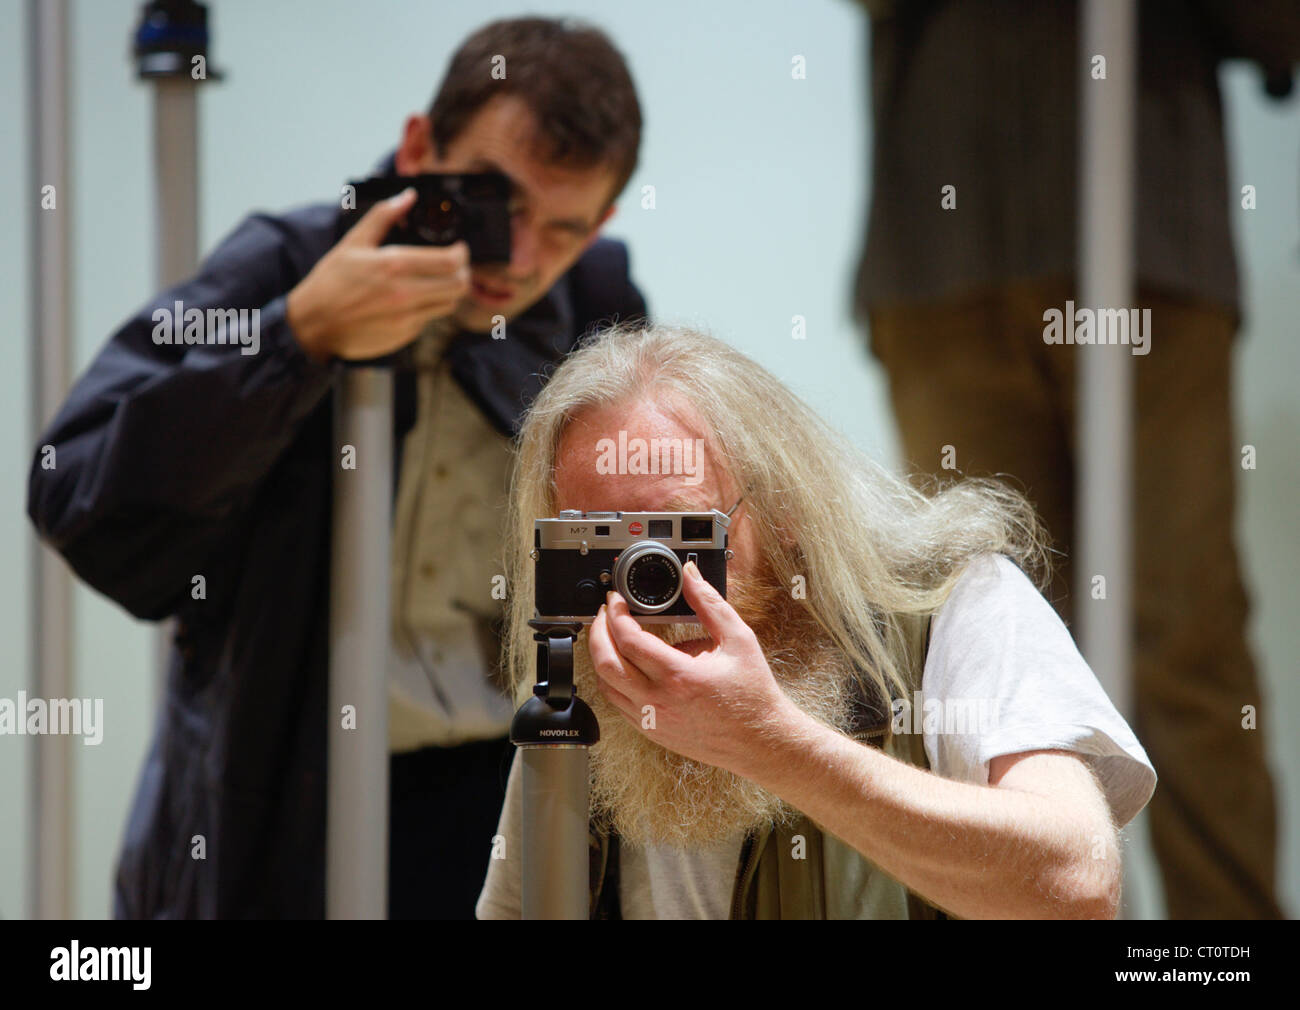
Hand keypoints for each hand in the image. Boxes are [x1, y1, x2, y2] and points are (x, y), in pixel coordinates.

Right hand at [287, 187, 470, 361]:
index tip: (459, 249)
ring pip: (449, 304)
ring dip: (450, 291)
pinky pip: (429, 319)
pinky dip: (429, 308)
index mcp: (393, 265)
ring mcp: (406, 317)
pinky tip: (414, 300)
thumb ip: (383, 216)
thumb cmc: (330, 282)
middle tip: (456, 266)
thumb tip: (407, 196)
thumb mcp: (353, 243)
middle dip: (464, 272)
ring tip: (438, 282)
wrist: (314, 324)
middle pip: (459, 285)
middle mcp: (404, 293)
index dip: (462, 254)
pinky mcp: (404, 335)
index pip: (450, 261)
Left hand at [587, 560, 805, 777]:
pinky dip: (612, 681)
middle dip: (597, 632)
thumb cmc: (753, 694)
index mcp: (679, 676)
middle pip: (606, 663)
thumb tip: (690, 575)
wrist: (760, 740)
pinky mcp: (652, 732)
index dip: (615, 614)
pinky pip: (618, 705)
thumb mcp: (738, 639)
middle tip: (605, 614)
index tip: (616, 600)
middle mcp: (659, 701)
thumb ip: (710, 603)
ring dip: (601, 657)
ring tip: (609, 636)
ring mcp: (652, 720)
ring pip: (605, 687)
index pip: (628, 640)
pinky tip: (624, 666)